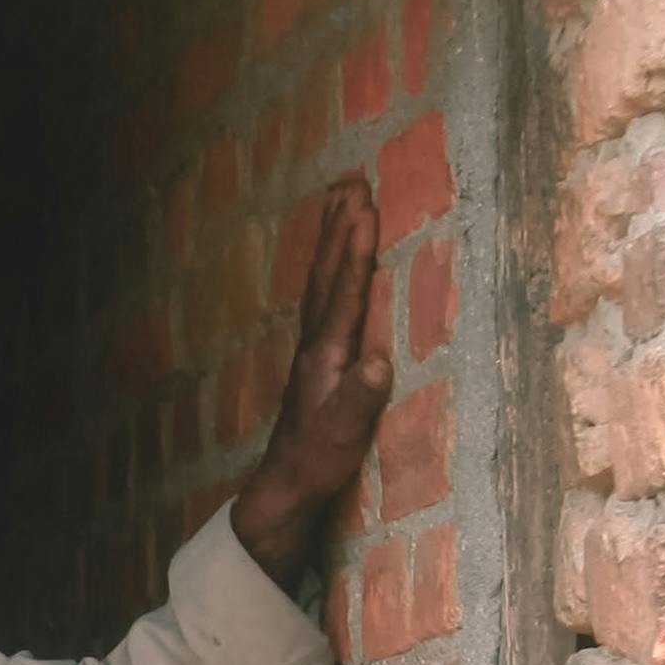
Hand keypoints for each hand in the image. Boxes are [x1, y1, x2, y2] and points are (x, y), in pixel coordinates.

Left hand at [227, 179, 393, 580]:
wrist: (286, 484)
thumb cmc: (319, 461)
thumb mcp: (345, 434)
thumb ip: (361, 398)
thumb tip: (378, 363)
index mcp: (326, 354)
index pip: (343, 292)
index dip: (355, 252)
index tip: (365, 209)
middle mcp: (315, 342)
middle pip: (327, 272)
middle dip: (341, 226)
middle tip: (354, 181)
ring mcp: (312, 347)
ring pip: (321, 279)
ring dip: (332, 238)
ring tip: (342, 199)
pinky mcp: (316, 357)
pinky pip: (323, 295)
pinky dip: (330, 266)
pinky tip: (334, 259)